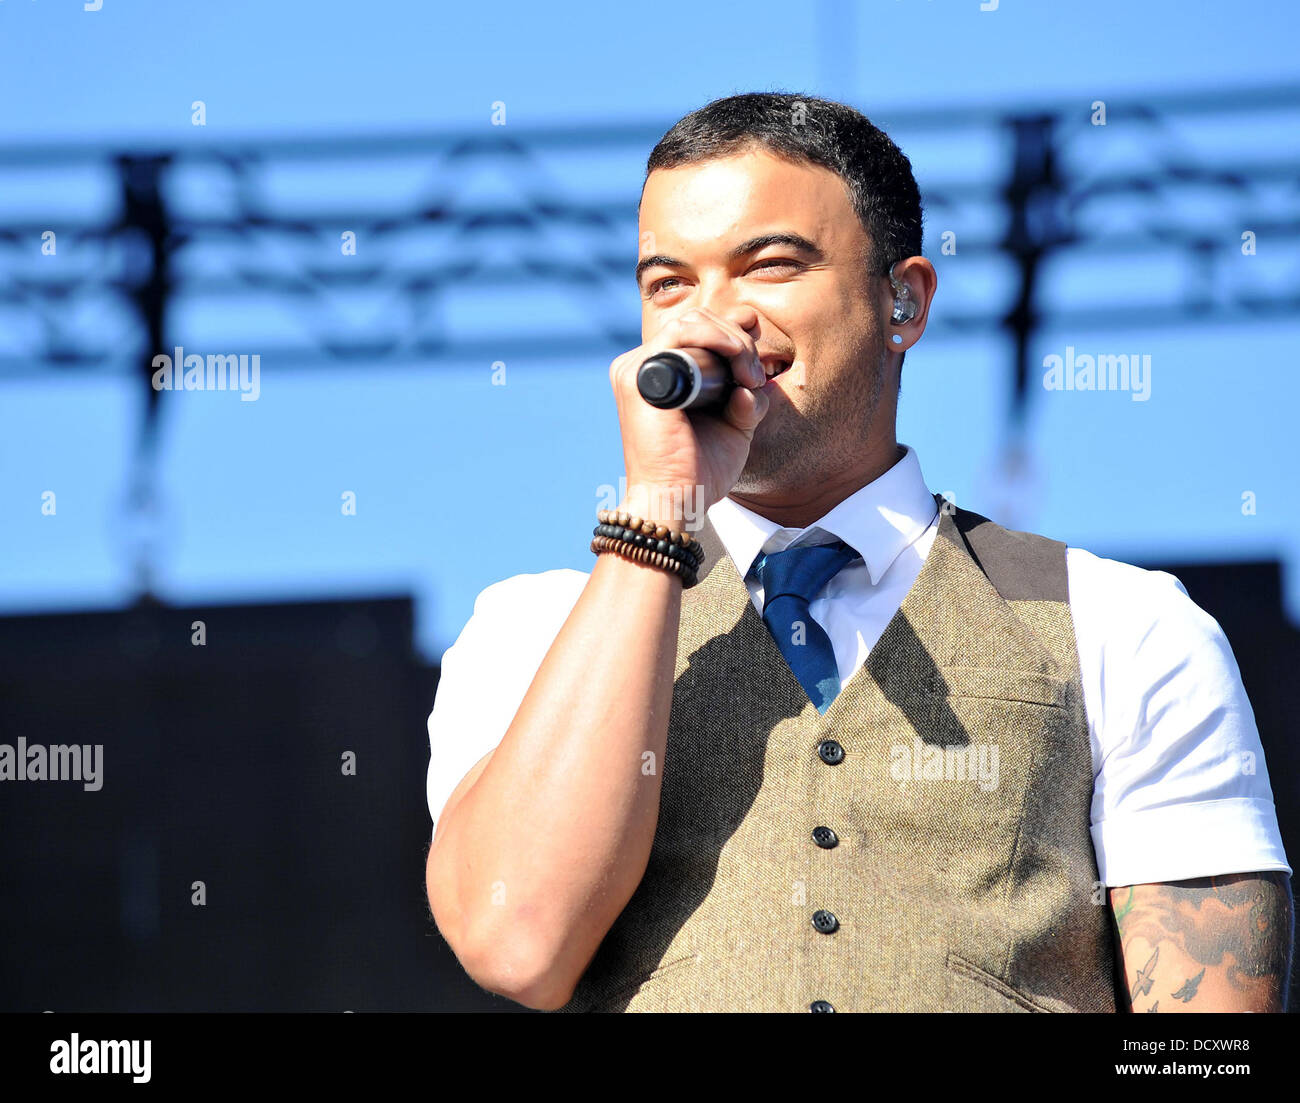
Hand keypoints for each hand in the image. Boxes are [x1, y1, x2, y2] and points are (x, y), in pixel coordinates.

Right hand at [607, 306, 768, 530]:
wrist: (676, 501)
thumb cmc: (699, 472)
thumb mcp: (733, 428)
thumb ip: (745, 402)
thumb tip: (753, 382)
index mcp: (661, 377)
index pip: (698, 333)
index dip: (732, 335)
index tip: (757, 364)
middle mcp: (644, 367)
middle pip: (698, 321)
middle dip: (739, 340)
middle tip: (756, 376)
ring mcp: (636, 369)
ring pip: (693, 321)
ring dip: (733, 341)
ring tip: (749, 376)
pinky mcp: (638, 375)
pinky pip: (681, 332)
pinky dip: (716, 337)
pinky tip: (737, 357)